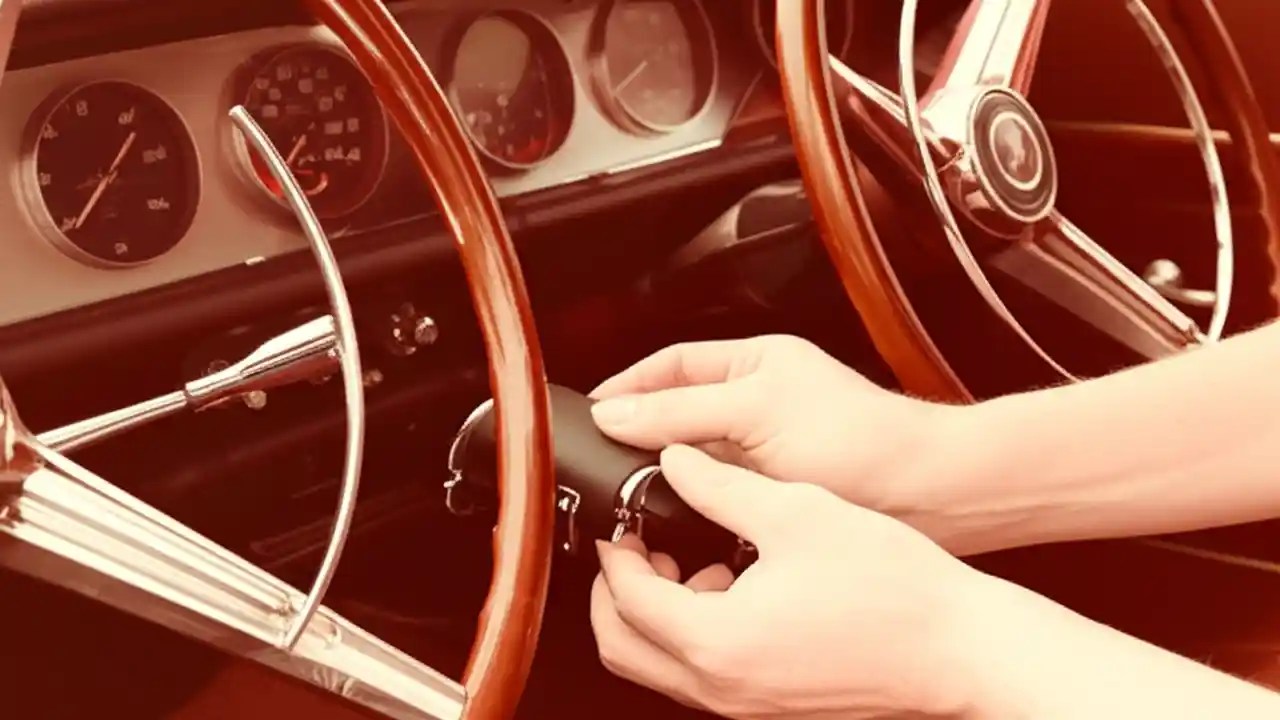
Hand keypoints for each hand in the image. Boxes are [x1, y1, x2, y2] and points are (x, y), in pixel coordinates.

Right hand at [590, 336, 968, 547]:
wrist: (925, 495)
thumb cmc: (862, 440)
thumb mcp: (756, 414)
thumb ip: (680, 413)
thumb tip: (614, 414)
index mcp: (754, 362)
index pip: (670, 366)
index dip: (627, 387)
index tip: (590, 414)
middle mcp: (756, 401)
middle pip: (676, 412)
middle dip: (641, 433)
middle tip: (604, 460)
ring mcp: (764, 448)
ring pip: (694, 457)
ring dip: (667, 473)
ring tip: (635, 493)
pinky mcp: (773, 490)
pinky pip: (716, 492)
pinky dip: (694, 503)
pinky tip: (680, 519)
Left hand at [591, 445, 1004, 718]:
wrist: (964, 649)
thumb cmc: (895, 589)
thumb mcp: (797, 512)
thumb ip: (718, 485)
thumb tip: (671, 461)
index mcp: (717, 642)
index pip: (626, 600)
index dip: (615, 553)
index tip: (622, 522)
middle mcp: (724, 689)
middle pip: (625, 649)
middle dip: (621, 592)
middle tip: (642, 545)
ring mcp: (749, 708)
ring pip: (664, 667)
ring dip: (661, 613)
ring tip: (698, 558)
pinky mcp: (774, 708)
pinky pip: (707, 676)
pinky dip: (700, 634)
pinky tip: (740, 587)